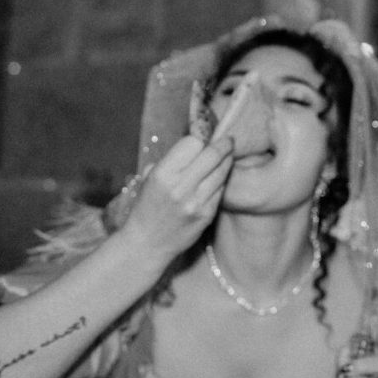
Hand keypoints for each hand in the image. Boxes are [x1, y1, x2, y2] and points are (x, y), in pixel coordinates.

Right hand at [118, 135, 234, 262]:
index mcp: (163, 174)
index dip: (202, 137)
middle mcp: (181, 187)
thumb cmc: (147, 206)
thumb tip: (197, 142)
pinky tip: (220, 177)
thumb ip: (173, 161)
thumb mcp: (151, 178)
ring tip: (228, 155)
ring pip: (222, 172)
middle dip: (224, 144)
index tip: (207, 134)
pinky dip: (222, 180)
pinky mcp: (207, 214)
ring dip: (227, 161)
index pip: (193, 143)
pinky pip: (221, 190)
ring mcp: (196, 202)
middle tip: (229, 140)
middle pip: (213, 155)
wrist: (147, 243)